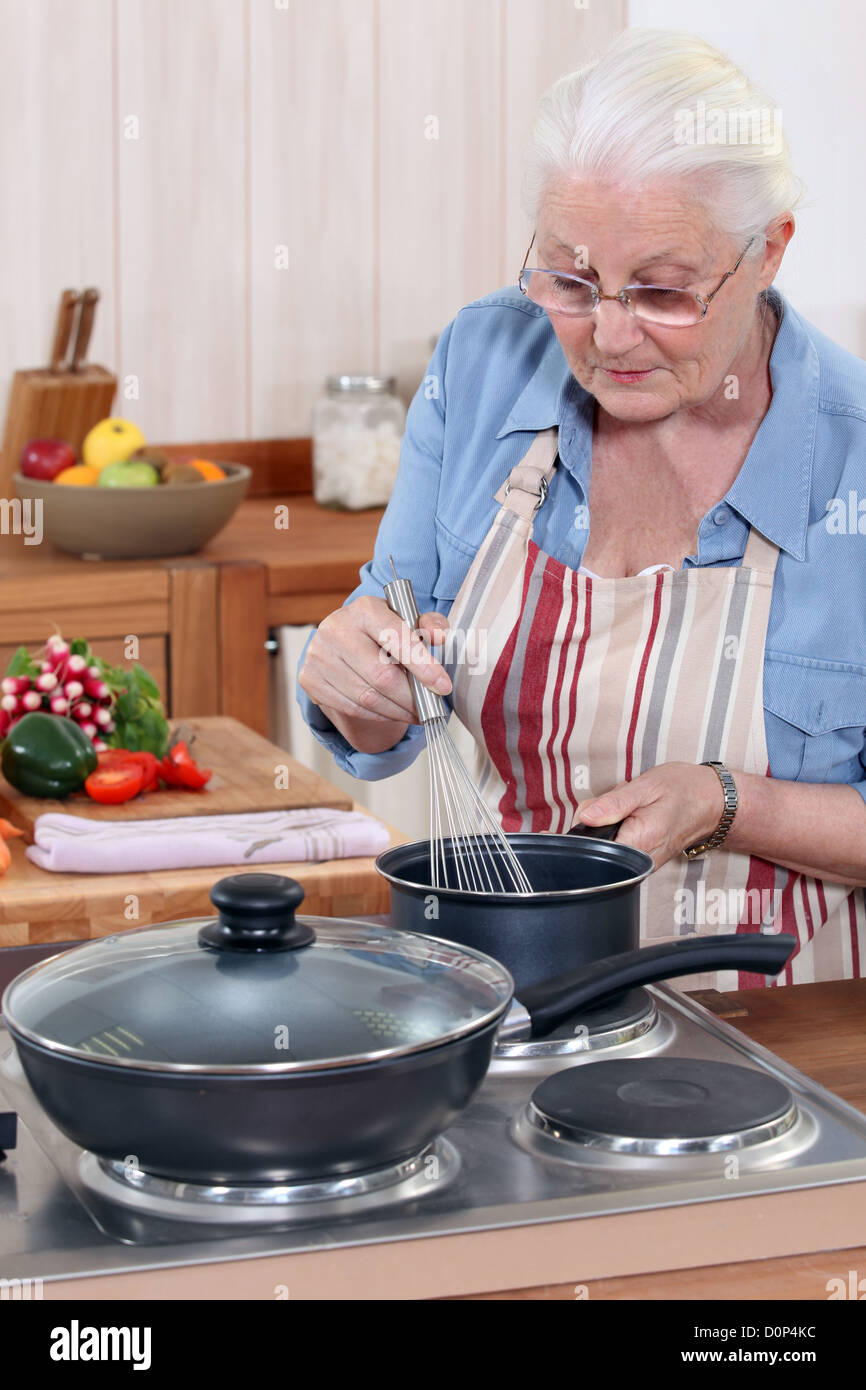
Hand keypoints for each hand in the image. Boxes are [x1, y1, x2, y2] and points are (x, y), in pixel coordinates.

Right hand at [298, 595, 450, 734]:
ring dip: (398, 711)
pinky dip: (378, 716)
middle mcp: (336, 629)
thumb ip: (429, 625)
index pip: (396, 639)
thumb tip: (439, 635)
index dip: (423, 666)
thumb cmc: (382, 631)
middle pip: (381, 676)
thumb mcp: (408, 621)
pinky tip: (393, 712)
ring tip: (417, 714)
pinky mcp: (310, 679)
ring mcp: (319, 655)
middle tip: (432, 708)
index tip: (443, 687)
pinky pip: (351, 708)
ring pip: (367, 698)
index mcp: (365, 609)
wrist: (343, 640)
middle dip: (412, 698)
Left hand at [572, 762, 726, 869]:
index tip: (594, 810)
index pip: (591, 846)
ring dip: (610, 821)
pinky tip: (634, 814)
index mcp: (638, 841)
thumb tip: (585, 818)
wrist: (714, 803)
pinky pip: (618, 844)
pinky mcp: (643, 860)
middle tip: (620, 800)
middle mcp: (640, 860)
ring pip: (605, 844)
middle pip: (596, 845)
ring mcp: (642, 863)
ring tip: (632, 805)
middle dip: (598, 819)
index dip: (584, 826)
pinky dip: (620, 827)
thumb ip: (613, 804)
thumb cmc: (684, 790)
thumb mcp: (646, 787)